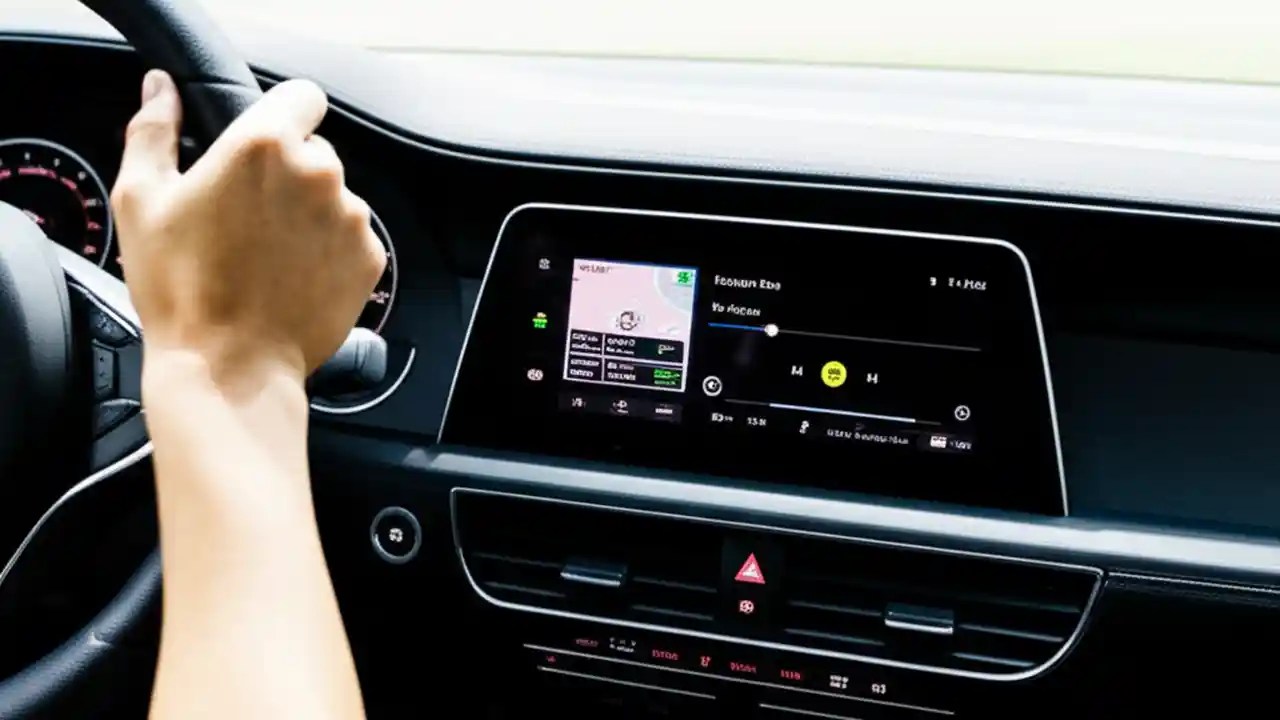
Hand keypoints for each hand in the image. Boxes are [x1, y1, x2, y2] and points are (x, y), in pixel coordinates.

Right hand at [112, 70, 385, 392]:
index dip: (284, 113)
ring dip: (310, 214)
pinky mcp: (370, 257)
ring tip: (268, 253)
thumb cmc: (181, 287)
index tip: (266, 140)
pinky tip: (293, 275)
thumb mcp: (142, 199)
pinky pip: (353, 237)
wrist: (229, 364)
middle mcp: (319, 173)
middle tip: (248, 215)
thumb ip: (154, 130)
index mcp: (264, 144)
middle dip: (288, 173)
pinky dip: (330, 250)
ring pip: (335, 196)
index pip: (303, 96)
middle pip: (315, 151)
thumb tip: (161, 89)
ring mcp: (351, 217)